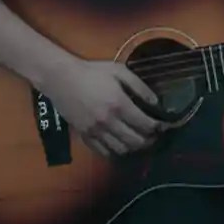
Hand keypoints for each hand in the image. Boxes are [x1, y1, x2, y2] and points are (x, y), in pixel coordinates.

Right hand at [43, 59, 168, 157]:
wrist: (61, 78)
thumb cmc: (92, 72)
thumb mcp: (119, 71)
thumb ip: (139, 86)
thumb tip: (156, 102)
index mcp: (119, 104)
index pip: (145, 124)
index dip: (157, 127)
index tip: (162, 125)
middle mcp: (109, 121)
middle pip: (135, 141)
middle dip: (149, 140)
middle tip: (153, 135)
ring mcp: (96, 131)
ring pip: (121, 149)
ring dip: (133, 147)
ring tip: (138, 140)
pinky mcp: (85, 135)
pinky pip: (103, 151)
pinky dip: (114, 151)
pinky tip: (119, 145)